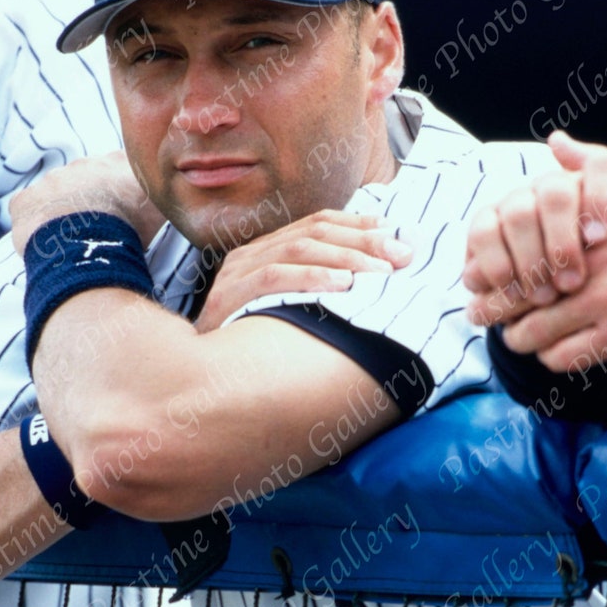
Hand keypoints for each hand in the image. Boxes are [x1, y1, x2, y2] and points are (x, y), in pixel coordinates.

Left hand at [9, 151, 165, 254]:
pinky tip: (48, 242)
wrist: (88, 246)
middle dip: (90, 199)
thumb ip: (164, 193)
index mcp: (114, 164)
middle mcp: (81, 165)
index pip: (119, 168)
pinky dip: (35, 224)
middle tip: (99, 227)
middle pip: (85, 180)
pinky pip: (27, 210)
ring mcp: (50, 181)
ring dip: (63, 212)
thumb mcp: (159, 208)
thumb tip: (177, 189)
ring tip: (73, 239)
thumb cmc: (128, 229)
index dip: (121, 188)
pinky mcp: (25, 202)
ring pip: (56, 195)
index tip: (124, 207)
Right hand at [194, 209, 409, 331]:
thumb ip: (326, 289)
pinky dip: (312, 278)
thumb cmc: (257, 350)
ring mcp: (235, 275)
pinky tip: (343, 285)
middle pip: (314, 233)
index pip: (318, 223)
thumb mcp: (294, 313)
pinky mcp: (227, 299)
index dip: (360, 225)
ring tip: (381, 275)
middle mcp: (248, 256)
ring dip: (346, 259)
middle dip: (364, 242)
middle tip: (402, 258)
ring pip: (298, 250)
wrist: (204, 383)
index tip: (399, 235)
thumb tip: (382, 275)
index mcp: (266, 251)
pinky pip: (273, 278)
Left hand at [465, 131, 606, 371]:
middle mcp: (588, 260)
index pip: (514, 244)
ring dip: (519, 337)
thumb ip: (591, 164)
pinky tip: (554, 349)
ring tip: (518, 335)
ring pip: (531, 332)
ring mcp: (603, 299)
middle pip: (513, 292)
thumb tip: (555, 144)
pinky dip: (551, 357)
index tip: (484, 273)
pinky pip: (562, 357)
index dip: (492, 263)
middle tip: (482, 311)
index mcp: (583, 220)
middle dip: (492, 307)